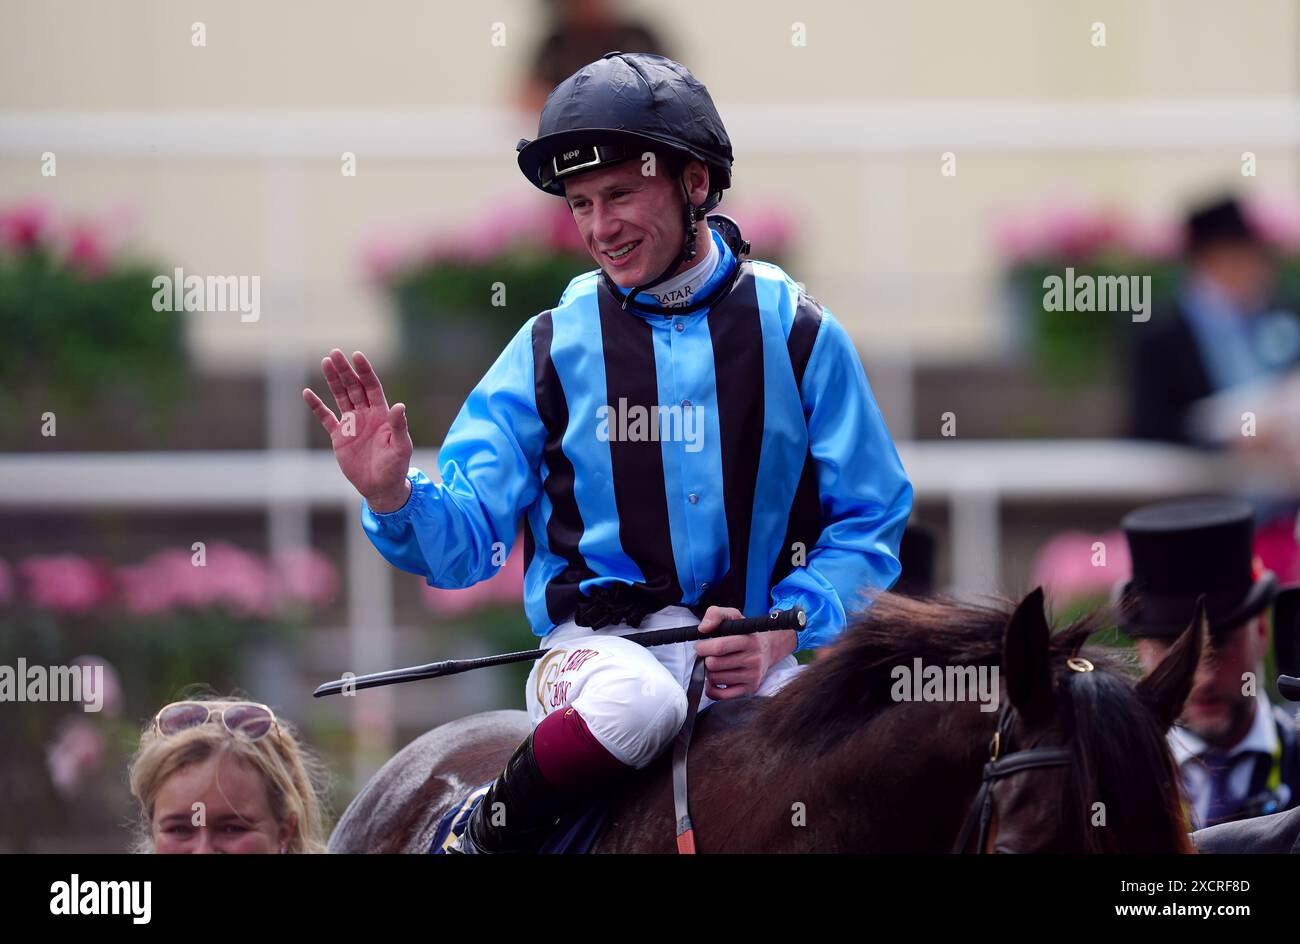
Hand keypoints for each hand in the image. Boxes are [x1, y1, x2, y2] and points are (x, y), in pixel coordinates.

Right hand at [303, 350, 413, 511]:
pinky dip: (317, 406)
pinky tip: (307, 392)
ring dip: (333, 380)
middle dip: (345, 370)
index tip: (357, 356)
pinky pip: (325, 417)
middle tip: (335, 353)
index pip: (372, 386)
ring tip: (326, 362)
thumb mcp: (400, 446)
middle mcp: (366, 414)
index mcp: (381, 413)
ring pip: (340, 396)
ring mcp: (352, 424)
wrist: (381, 487)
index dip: (365, 371)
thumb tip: (399, 405)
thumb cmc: (396, 466)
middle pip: (354, 387)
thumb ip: (399, 425)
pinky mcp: (339, 436)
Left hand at [695, 605, 798, 699]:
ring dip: (709, 673)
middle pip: (713, 664)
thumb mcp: (733, 615)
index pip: (719, 647)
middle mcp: (753, 659)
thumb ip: (716, 614)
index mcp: (748, 640)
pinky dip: (712, 689)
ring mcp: (752, 676)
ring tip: (716, 665)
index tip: (700, 645)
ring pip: (715, 679)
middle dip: (705, 659)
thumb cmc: (744, 633)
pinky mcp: (749, 690)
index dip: (703, 647)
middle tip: (708, 656)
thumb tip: (702, 629)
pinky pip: (721, 696)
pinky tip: (715, 680)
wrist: (767, 649)